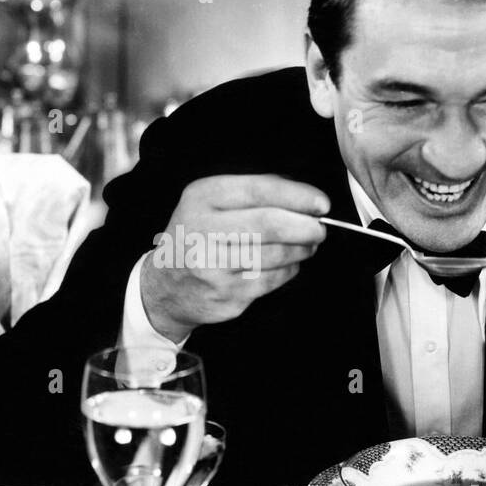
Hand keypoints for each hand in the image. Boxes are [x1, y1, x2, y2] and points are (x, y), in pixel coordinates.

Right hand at [140, 174, 328, 340]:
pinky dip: (289, 270)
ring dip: (302, 249)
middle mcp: (203, 230)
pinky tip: (289, 264)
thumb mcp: (210, 201)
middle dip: (306, 226)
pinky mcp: (226, 295)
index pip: (259, 191)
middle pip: (270, 225)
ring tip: (308, 244)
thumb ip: (253, 192)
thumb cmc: (197, 236)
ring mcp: (214, 267)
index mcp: (202, 198)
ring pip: (276, 254)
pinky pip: (272, 279)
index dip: (298, 196)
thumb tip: (305, 196)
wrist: (164, 286)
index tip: (321, 203)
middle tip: (320, 228)